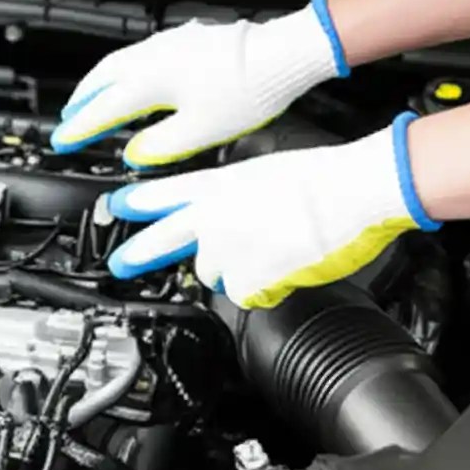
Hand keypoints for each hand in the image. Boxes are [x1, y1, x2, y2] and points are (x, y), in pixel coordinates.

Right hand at [50, 0, 347, 168]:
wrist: (282, 54)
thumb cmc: (247, 90)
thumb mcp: (200, 131)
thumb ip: (161, 145)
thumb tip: (137, 153)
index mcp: (150, 80)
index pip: (103, 109)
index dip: (80, 128)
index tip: (63, 140)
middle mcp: (153, 57)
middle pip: (102, 79)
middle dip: (81, 100)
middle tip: (68, 119)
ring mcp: (168, 44)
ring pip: (118, 62)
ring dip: (99, 82)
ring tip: (91, 97)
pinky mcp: (185, 40)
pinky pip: (138, 54)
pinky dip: (122, 70)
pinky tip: (132, 76)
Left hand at [104, 114, 440, 308]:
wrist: (353, 190)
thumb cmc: (324, 178)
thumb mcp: (267, 174)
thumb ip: (239, 198)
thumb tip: (236, 217)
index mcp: (219, 184)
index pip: (164, 193)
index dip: (136, 202)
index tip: (116, 207)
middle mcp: (214, 216)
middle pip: (162, 240)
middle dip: (137, 254)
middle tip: (120, 264)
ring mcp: (227, 249)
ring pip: (213, 274)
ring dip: (234, 272)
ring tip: (267, 254)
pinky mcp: (247, 279)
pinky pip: (248, 295)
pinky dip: (266, 289)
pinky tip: (285, 270)